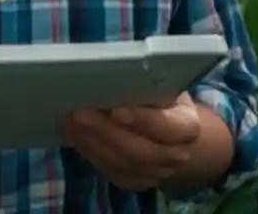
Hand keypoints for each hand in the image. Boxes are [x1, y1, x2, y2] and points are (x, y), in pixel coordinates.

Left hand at [60, 92, 200, 191]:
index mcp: (187, 126)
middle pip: (140, 151)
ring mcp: (156, 173)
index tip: (116, 109)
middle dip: (106, 131)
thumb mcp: (162, 86)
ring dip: (91, 142)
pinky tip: (74, 135)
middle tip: (79, 112)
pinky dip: (90, 152)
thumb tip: (114, 75)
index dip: (142, 120)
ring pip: (121, 164)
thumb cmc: (162, 99)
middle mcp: (176, 155)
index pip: (167, 127)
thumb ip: (144, 85)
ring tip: (69, 121)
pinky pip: (110, 171)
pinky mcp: (135, 181)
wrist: (170, 130)